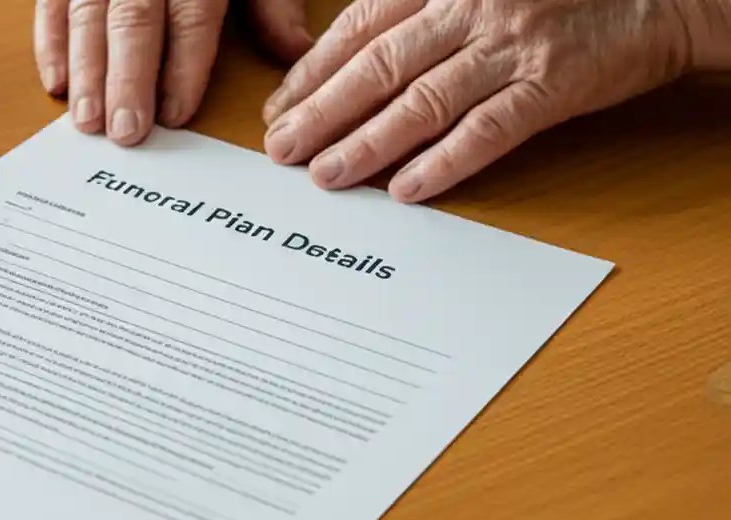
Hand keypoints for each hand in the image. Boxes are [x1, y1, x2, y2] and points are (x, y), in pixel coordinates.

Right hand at [34, 0, 312, 145]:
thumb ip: (270, 2)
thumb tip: (295, 50)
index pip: (190, 16)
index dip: (182, 66)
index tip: (174, 114)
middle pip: (133, 19)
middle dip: (126, 79)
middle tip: (124, 131)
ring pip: (87, 12)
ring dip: (86, 70)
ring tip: (88, 121)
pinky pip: (51, 1)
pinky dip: (49, 42)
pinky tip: (57, 84)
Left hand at [261, 0, 697, 202]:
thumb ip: (421, 12)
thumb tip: (354, 58)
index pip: (361, 27)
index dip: (313, 70)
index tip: (279, 106)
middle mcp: (472, 8)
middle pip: (379, 66)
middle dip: (321, 111)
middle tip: (281, 149)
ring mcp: (512, 48)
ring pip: (422, 101)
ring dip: (367, 143)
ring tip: (325, 175)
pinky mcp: (552, 87)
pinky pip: (487, 130)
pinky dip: (444, 162)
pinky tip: (406, 189)